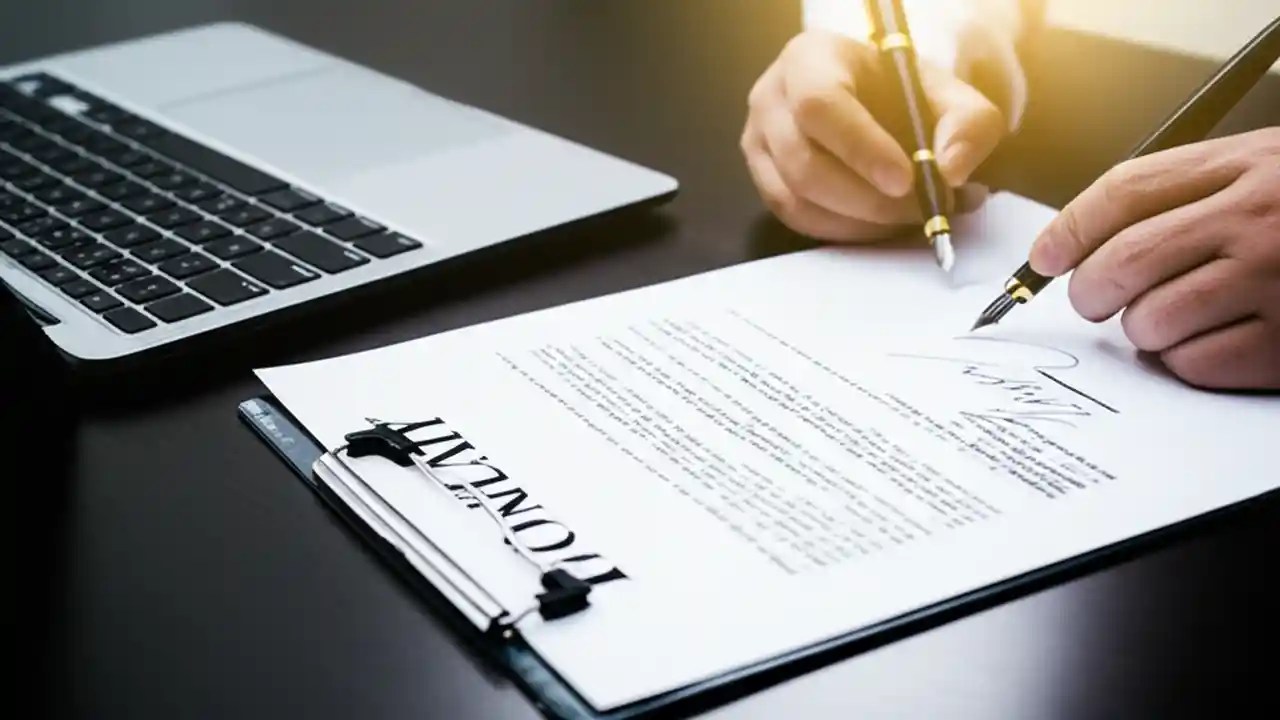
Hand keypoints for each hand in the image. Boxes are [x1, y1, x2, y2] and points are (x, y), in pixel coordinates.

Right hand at [740, 29, 1010, 241]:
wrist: (875, 103)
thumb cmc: (903, 95)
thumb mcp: (950, 96)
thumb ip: (968, 125)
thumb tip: (950, 172)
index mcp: (810, 59)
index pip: (819, 105)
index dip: (860, 148)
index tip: (906, 180)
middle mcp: (771, 99)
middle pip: (804, 164)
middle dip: (868, 200)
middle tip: (921, 210)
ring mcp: (759, 143)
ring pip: (797, 201)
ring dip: (859, 223)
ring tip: (908, 217)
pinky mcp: (763, 180)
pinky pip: (796, 220)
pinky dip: (842, 231)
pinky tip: (879, 224)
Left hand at [1028, 128, 1279, 389]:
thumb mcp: (1264, 170)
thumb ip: (1184, 194)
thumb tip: (1078, 243)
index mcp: (1247, 165)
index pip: (1127, 191)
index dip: (1069, 227)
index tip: (1044, 257)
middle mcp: (1259, 220)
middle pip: (1125, 261)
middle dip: (1090, 290)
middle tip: (1095, 300)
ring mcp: (1277, 281)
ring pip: (1152, 320)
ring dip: (1143, 331)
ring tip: (1170, 320)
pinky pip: (1195, 364)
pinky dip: (1186, 362)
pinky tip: (1213, 342)